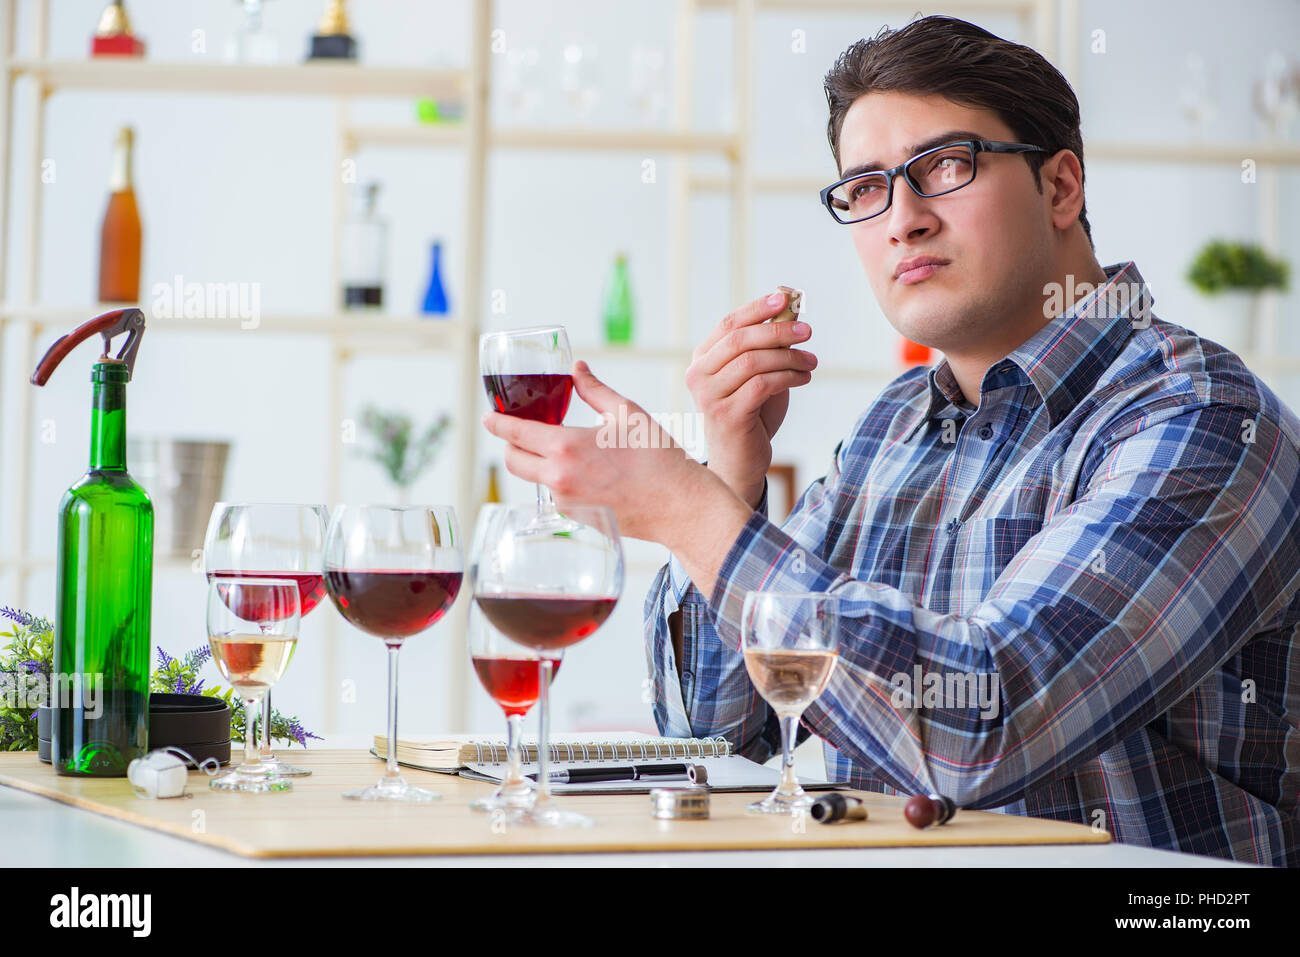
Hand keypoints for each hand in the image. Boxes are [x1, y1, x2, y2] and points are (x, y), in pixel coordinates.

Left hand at [482, 361, 738, 544]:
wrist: (678, 505)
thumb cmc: (658, 458)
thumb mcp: (626, 413)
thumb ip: (594, 389)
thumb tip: (576, 369)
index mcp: (566, 447)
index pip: (515, 434)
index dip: (497, 423)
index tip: (489, 417)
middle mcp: (559, 478)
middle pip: (513, 461)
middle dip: (512, 445)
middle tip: (525, 433)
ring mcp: (566, 502)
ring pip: (534, 480)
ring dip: (540, 464)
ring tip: (568, 452)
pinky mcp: (577, 519)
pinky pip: (555, 497)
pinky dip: (560, 482)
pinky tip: (586, 473)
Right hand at [685, 290, 815, 507]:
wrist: (741, 460)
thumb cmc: (752, 413)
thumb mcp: (759, 373)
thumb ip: (768, 345)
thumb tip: (790, 308)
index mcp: (702, 360)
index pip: (729, 325)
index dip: (757, 309)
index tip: (786, 297)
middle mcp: (698, 375)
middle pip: (739, 340)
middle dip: (778, 331)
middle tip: (807, 332)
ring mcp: (709, 396)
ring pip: (753, 362)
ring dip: (789, 357)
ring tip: (811, 362)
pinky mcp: (726, 415)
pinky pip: (762, 385)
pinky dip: (788, 377)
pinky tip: (804, 378)